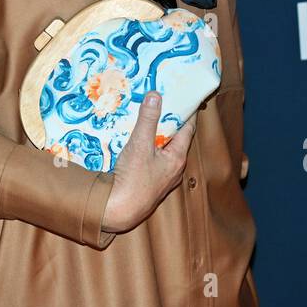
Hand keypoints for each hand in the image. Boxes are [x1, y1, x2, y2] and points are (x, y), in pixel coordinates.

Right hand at [100, 91, 198, 233]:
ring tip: (146, 120)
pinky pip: (153, 160)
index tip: (183, 97)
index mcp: (178, 158)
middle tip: (160, 104)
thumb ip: (147, 119)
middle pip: (176, 139)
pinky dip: (148, 149)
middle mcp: (174, 169)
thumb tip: (155, 95)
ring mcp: (163, 178)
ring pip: (163, 151)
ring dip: (157, 136)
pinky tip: (135, 144)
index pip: (188, 129)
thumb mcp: (140, 144)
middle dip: (169, 122)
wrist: (119, 210)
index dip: (186, 112)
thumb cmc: (133, 179)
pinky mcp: (150, 184)